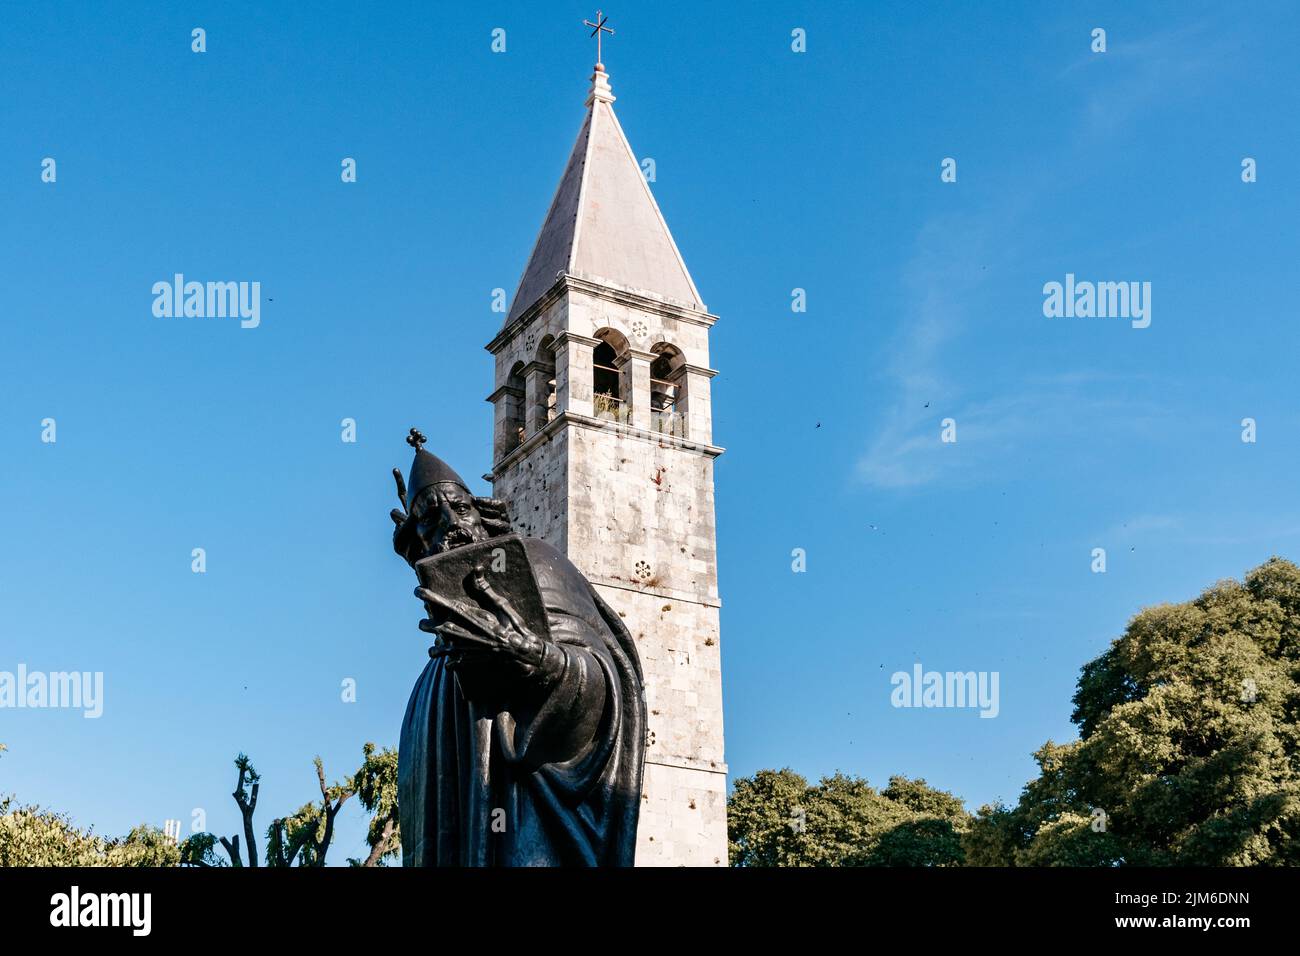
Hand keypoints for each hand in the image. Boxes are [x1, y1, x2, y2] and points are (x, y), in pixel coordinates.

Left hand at [414, 562, 552, 678]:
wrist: (523, 651)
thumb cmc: (513, 625)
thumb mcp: (501, 604)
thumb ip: (485, 588)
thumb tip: (476, 568)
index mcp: (476, 617)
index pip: (449, 605)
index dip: (432, 598)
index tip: (418, 591)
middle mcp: (470, 632)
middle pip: (442, 628)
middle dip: (430, 626)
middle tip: (422, 623)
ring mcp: (472, 648)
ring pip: (447, 647)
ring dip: (437, 648)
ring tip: (431, 649)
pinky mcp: (476, 660)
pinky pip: (459, 662)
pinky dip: (452, 663)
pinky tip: (447, 663)